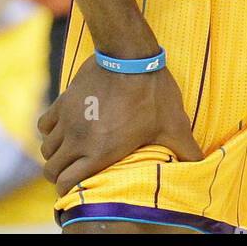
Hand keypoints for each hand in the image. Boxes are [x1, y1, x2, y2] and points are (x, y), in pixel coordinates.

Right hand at [39, 58, 201, 194]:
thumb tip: (203, 165)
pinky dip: (49, 131)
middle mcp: (78, 139)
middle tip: (70, 172)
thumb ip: (186, 149)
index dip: (68, 189)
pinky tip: (61, 129)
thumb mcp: (174, 125)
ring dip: (54, 153)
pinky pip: (43, 124)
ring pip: (46, 147)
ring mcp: (67, 120)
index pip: (67, 183)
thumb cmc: (153, 92)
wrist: (128, 56)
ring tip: (67, 152)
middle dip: (58, 174)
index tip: (76, 187)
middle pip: (51, 168)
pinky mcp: (63, 101)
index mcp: (101, 152)